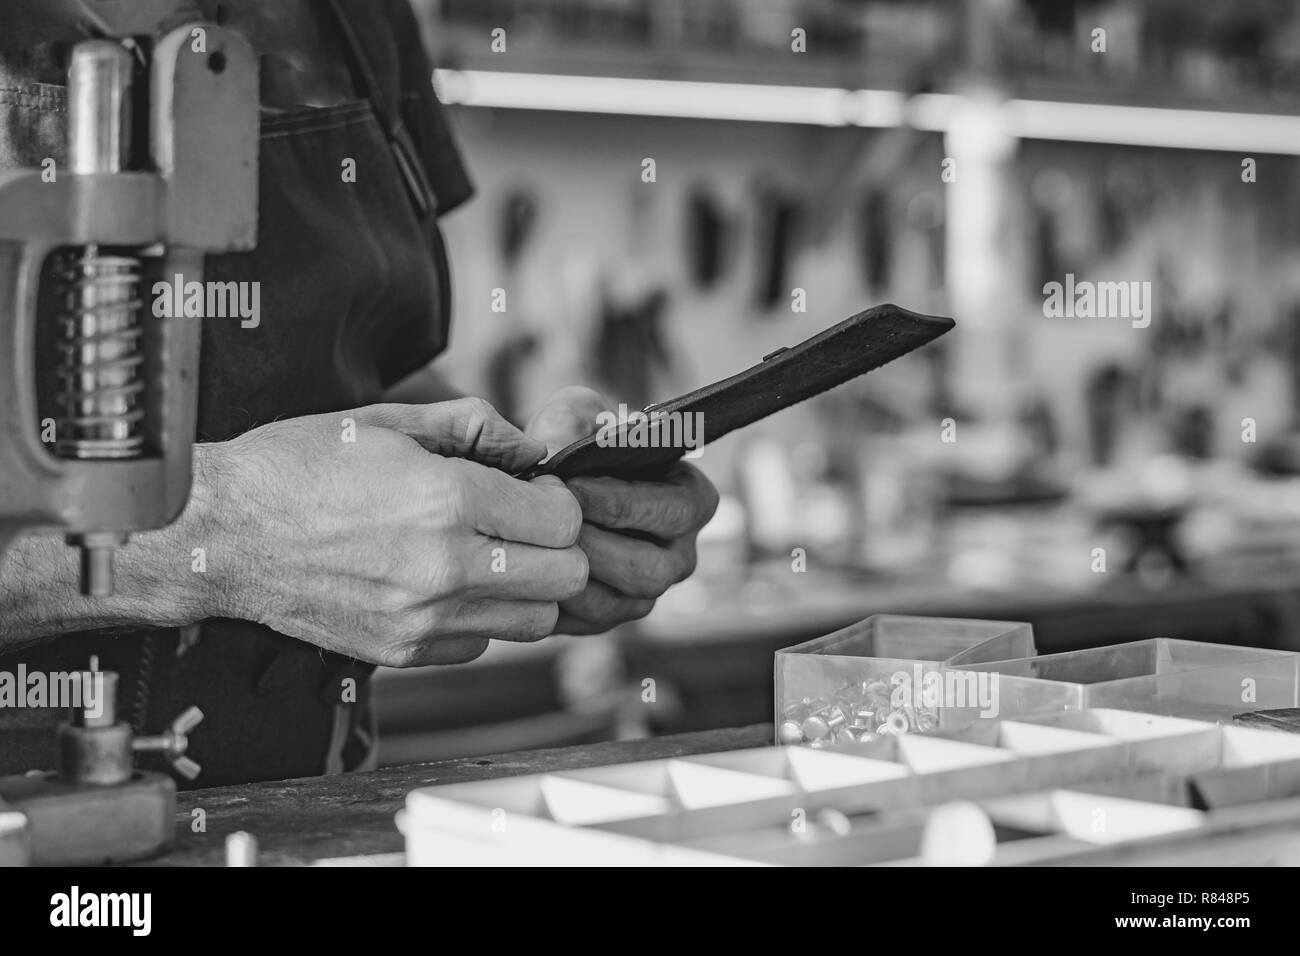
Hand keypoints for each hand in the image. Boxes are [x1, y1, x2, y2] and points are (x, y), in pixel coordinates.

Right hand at [209, 398, 587, 664]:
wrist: (218, 535)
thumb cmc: (296, 467)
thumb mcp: (387, 420)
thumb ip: (474, 426)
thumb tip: (531, 450)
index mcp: (445, 500)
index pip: (562, 520)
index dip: (559, 500)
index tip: (535, 490)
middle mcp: (443, 568)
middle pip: (566, 578)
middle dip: (559, 546)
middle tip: (524, 523)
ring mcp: (422, 620)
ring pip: (536, 621)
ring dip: (528, 587)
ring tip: (490, 554)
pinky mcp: (401, 653)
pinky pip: (481, 644)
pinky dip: (480, 617)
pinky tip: (448, 584)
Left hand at [526, 387, 718, 634]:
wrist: (547, 485)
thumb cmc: (573, 441)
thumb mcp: (575, 414)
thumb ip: (572, 418)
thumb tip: (560, 451)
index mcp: (693, 502)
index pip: (673, 510)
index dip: (621, 502)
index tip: (573, 486)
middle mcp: (680, 556)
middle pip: (649, 569)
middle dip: (594, 546)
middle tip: (547, 526)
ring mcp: (646, 594)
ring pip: (617, 604)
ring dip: (571, 578)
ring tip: (532, 548)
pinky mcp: (608, 618)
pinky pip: (585, 623)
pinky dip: (553, 602)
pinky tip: (523, 574)